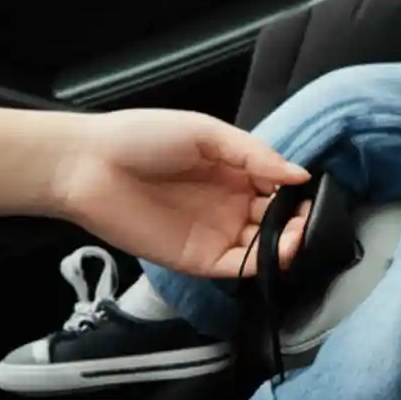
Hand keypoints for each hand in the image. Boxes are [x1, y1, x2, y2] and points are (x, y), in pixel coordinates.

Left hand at [48, 109, 312, 278]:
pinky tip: (281, 250)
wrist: (87, 166)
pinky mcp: (199, 260)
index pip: (277, 188)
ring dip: (288, 243)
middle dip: (297, 220)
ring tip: (300, 234)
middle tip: (308, 217)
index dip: (296, 192)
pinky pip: (240, 266)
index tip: (313, 192)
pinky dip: (265, 263)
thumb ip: (254, 155)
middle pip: (276, 220)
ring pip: (264, 246)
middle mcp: (228, 205)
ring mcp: (215, 234)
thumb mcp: (206, 133)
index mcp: (232, 172)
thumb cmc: (142, 137)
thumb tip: (300, 176)